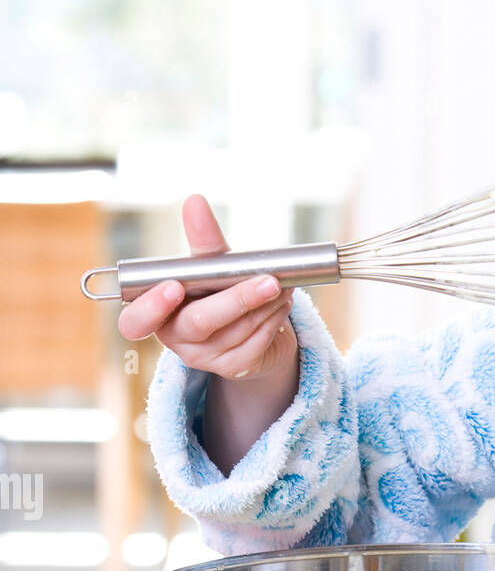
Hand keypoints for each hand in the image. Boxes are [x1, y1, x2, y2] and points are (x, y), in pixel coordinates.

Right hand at [117, 194, 297, 381]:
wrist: (252, 327)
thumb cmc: (220, 291)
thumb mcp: (210, 266)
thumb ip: (203, 241)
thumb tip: (194, 202)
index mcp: (157, 313)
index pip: (136, 322)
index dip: (151, 307)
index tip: (174, 286)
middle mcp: (177, 339)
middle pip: (200, 322)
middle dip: (237, 299)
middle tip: (268, 280)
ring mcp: (206, 358)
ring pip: (236, 330)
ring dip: (265, 304)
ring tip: (281, 282)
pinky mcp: (234, 368)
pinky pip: (256, 342)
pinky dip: (274, 319)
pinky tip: (282, 303)